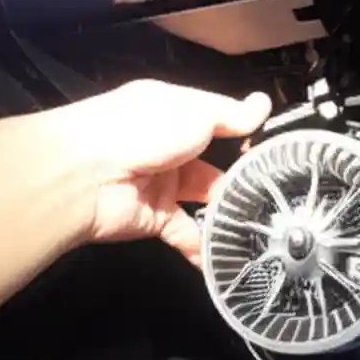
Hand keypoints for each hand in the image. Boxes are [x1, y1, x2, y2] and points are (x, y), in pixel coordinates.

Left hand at [50, 80, 270, 263]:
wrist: (86, 176)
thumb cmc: (141, 131)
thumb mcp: (194, 111)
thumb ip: (231, 114)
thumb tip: (263, 105)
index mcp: (172, 111)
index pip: (215, 120)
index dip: (242, 132)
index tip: (273, 147)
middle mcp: (166, 146)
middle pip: (212, 163)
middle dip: (239, 178)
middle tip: (270, 191)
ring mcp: (160, 183)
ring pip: (202, 199)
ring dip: (226, 212)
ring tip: (256, 223)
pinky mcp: (153, 218)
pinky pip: (186, 233)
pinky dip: (203, 247)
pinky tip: (225, 254)